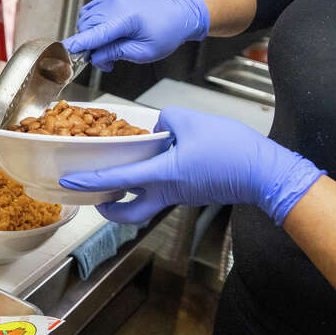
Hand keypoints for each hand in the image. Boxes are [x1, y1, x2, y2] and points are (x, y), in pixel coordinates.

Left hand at [59, 108, 324, 224]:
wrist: (264, 172)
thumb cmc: (232, 150)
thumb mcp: (193, 121)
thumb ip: (167, 121)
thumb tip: (160, 128)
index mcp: (163, 175)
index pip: (117, 181)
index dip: (91, 181)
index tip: (71, 182)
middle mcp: (169, 192)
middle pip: (129, 213)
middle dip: (109, 210)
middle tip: (95, 199)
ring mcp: (182, 196)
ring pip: (147, 203)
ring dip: (130, 195)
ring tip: (121, 177)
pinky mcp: (194, 192)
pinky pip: (166, 191)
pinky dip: (153, 183)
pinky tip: (154, 163)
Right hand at [62, 0, 209, 71]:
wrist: (179, 10)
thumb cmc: (167, 30)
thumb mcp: (144, 51)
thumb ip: (116, 53)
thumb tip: (97, 56)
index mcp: (125, 18)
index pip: (94, 33)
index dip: (77, 44)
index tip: (63, 51)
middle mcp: (115, 4)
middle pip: (86, 27)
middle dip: (90, 47)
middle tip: (107, 61)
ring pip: (86, 18)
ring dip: (91, 35)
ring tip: (110, 47)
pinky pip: (92, 10)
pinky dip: (94, 23)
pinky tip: (108, 33)